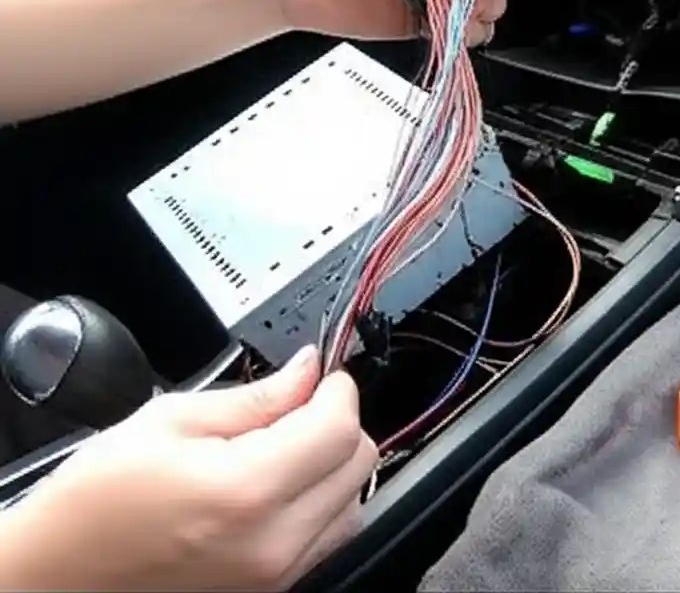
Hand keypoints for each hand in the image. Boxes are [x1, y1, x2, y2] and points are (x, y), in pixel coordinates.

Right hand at [0, 347, 377, 591]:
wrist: (60, 575)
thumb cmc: (95, 504)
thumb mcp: (168, 421)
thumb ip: (255, 397)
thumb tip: (307, 370)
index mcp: (246, 491)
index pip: (340, 429)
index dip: (337, 391)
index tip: (321, 377)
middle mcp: (273, 541)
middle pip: (357, 463)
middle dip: (336, 423)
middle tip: (294, 407)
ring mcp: (278, 573)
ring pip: (353, 501)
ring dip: (330, 466)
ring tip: (276, 450)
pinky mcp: (275, 587)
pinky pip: (329, 536)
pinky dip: (319, 503)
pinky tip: (274, 486)